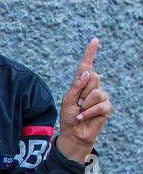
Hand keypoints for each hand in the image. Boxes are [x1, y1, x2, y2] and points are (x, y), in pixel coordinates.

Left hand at [55, 38, 108, 162]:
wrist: (73, 133)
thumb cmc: (69, 117)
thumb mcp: (67, 100)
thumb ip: (76, 86)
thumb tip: (87, 72)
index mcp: (80, 83)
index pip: (86, 66)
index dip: (90, 53)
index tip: (94, 40)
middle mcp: (92, 87)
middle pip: (92, 77)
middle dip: (82, 91)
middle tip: (78, 103)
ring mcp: (100, 96)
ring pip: (96, 92)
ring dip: (85, 104)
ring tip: (81, 111)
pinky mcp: (106, 107)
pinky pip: (100, 105)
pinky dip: (89, 112)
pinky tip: (83, 117)